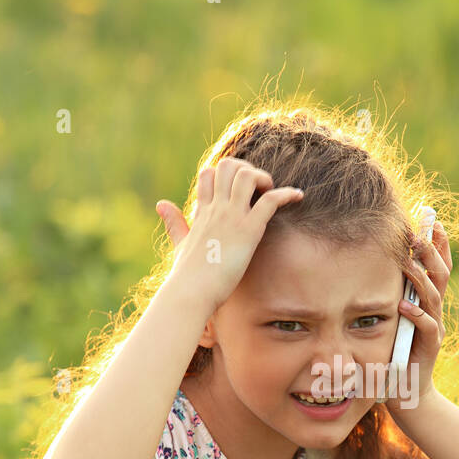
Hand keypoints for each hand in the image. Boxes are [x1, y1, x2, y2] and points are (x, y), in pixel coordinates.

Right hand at [155, 157, 303, 309]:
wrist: (190, 292)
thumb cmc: (186, 275)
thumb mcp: (180, 243)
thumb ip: (174, 222)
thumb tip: (161, 203)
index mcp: (202, 212)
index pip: (210, 174)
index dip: (226, 173)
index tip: (238, 188)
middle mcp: (217, 209)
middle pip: (228, 166)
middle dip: (247, 169)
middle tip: (258, 188)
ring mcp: (232, 217)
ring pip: (247, 175)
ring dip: (264, 177)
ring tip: (272, 192)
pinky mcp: (248, 231)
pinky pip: (271, 200)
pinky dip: (287, 194)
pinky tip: (297, 196)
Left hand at [386, 217, 451, 418]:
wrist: (407, 391)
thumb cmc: (396, 352)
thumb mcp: (394, 318)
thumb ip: (394, 294)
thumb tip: (379, 266)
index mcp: (429, 302)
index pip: (440, 267)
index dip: (440, 244)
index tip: (433, 220)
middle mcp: (436, 312)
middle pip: (442, 275)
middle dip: (432, 252)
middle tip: (420, 231)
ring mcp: (435, 328)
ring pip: (434, 297)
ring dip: (421, 277)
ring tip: (410, 261)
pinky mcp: (430, 348)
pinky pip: (427, 327)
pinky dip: (416, 314)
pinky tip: (404, 305)